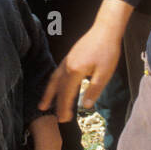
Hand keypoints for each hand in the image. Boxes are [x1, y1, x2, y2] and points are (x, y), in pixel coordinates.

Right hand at [38, 0, 130, 121]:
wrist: (105, 30)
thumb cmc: (108, 51)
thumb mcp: (105, 73)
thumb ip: (94, 90)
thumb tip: (86, 106)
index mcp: (75, 71)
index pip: (67, 94)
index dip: (65, 107)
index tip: (64, 120)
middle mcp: (67, 66)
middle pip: (59, 89)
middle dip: (57, 104)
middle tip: (57, 119)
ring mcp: (66, 60)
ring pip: (54, 80)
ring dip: (49, 94)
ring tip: (42, 105)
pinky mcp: (69, 56)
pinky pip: (57, 73)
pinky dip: (53, 83)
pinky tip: (55, 87)